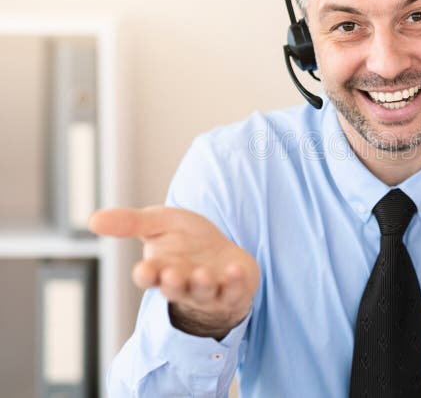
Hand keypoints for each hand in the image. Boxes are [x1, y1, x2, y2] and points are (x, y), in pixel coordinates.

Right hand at [89, 206, 259, 338]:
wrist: (222, 255)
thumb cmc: (186, 241)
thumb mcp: (158, 224)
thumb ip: (129, 222)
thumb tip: (92, 220)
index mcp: (160, 269)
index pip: (149, 277)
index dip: (146, 275)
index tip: (144, 270)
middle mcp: (184, 284)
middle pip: (175, 288)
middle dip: (173, 283)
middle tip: (172, 274)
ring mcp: (210, 291)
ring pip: (203, 293)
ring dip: (202, 284)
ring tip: (203, 274)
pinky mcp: (234, 290)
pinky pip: (235, 290)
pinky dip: (236, 282)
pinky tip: (235, 269)